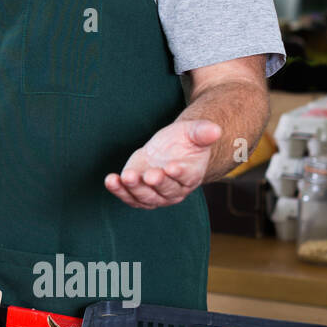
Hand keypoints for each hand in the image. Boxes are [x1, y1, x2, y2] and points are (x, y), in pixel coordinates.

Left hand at [103, 119, 221, 208]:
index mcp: (191, 175)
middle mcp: (174, 190)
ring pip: (145, 197)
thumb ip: (203, 132)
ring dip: (133, 189)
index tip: (171, 167)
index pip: (185, 178)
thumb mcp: (194, 132)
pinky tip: (110, 180)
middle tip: (147, 175)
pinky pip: (129, 196)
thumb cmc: (186, 142)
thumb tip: (215, 129)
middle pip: (165, 191)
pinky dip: (118, 191)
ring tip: (125, 177)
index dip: (178, 173)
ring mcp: (155, 194)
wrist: (172, 150)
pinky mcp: (138, 192)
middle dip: (155, 183)